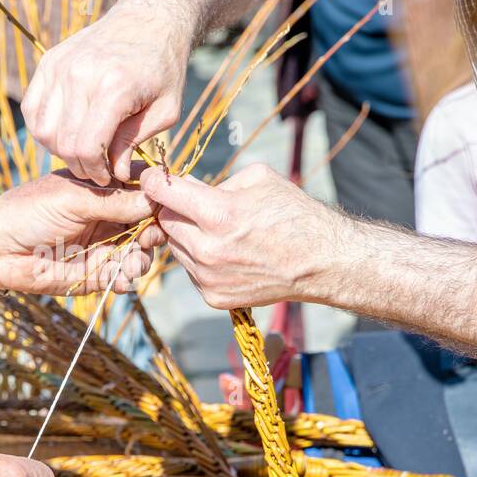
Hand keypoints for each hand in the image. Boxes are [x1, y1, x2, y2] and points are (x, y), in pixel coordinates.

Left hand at [0, 168, 165, 294]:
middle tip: (150, 238)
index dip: (158, 200)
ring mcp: (103, 246)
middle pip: (148, 225)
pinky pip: (121, 278)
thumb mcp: (73, 198)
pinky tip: (120, 279)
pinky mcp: (95, 273)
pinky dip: (126, 280)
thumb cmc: (29, 211)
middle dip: (154, 233)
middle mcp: (109, 217)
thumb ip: (114, 201)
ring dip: (141, 259)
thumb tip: (154, 200)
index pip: (142, 192)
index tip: (168, 207)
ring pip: (139, 253)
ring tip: (131, 264)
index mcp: (104, 190)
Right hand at [22, 0, 191, 185]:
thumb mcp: (165, 111)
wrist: (148, 20)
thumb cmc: (163, 69)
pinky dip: (44, 128)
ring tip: (83, 151)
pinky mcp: (49, 62)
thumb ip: (134, 143)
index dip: (96, 173)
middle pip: (64, 143)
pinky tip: (66, 132)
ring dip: (59, 149)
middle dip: (80, 166)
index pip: (87, 148)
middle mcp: (80, 75)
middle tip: (97, 170)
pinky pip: (33, 108)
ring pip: (43, 129)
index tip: (107, 178)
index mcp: (114, 87)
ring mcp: (60, 66)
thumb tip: (113, 172)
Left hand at [140, 163, 349, 308]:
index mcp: (218, 214)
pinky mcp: (214, 297)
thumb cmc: (294, 213)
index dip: (155, 182)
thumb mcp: (257, 179)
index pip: (163, 193)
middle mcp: (208, 250)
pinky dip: (199, 259)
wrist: (322, 262)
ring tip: (217, 231)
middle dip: (173, 209)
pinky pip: (190, 270)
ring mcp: (209, 277)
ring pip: (175, 247)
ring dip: (186, 236)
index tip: (154, 178)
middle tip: (192, 204)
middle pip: (165, 222)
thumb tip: (184, 186)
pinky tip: (226, 253)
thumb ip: (215, 181)